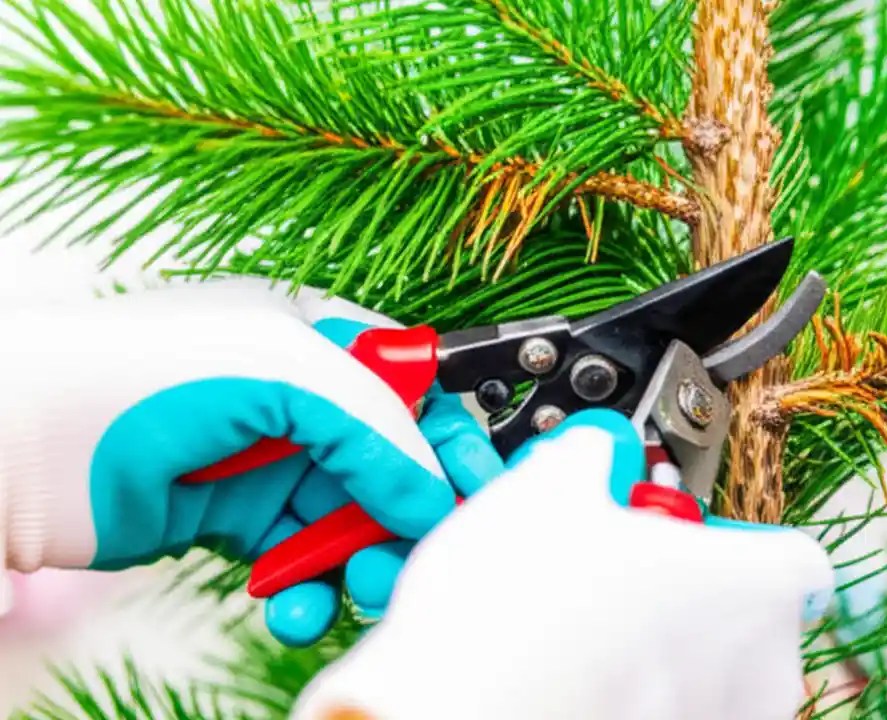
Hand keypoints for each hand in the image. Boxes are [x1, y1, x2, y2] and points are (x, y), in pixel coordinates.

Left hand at [0, 278, 503, 645]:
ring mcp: (271, 465)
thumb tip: (433, 496)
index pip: (421, 397)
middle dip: (411, 520)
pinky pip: (300, 564)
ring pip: (352, 525)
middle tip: (412, 562)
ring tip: (354, 589)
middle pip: (395, 470)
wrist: (24, 441)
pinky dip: (306, 592)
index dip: (456, 447)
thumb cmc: (143, 372)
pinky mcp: (238, 522)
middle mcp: (304, 404)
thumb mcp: (285, 373)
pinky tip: (292, 606)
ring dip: (363, 564)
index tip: (480, 496)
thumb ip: (377, 430)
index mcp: (324, 346)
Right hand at [291, 409, 835, 719]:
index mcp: (756, 590)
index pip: (798, 559)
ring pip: (710, 678)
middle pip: (749, 620)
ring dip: (662, 655)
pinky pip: (671, 717)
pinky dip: (634, 701)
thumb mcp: (546, 491)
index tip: (691, 539)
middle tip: (619, 581)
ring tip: (581, 635)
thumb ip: (591, 455)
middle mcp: (764, 673)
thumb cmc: (515, 625)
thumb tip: (592, 451)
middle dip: (691, 599)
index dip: (742, 541)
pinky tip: (573, 683)